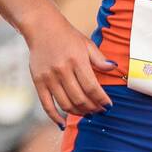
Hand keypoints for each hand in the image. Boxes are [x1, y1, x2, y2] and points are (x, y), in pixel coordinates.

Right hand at [22, 9, 118, 127]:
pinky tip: (62, 124)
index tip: (108, 106)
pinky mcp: (38, 82)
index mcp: (77, 60)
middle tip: (99, 111)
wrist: (42, 27)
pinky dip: (55, 117)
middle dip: (93, 108)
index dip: (102, 100)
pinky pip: (46, 105)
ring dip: (78, 113)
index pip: (92, 87)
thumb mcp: (86, 44)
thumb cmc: (67, 36)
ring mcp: (49, 77)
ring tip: (87, 114)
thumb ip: (99, 58)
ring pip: (66, 104)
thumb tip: (114, 69)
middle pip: (80, 98)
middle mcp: (62, 70)